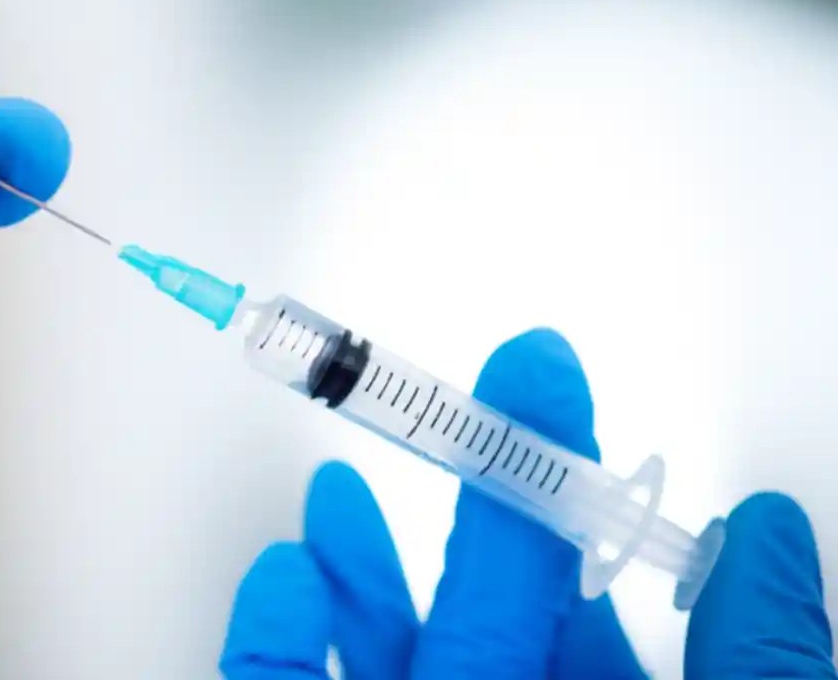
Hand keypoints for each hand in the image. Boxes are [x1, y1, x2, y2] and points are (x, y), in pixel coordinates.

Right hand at [220, 329, 836, 677]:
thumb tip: (773, 534)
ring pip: (375, 655)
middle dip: (478, 503)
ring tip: (342, 481)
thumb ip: (763, 659)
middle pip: (480, 617)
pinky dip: (264, 642)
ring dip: (357, 565)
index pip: (587, 616)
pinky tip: (285, 572)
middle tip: (471, 397)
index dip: (570, 492)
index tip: (548, 385)